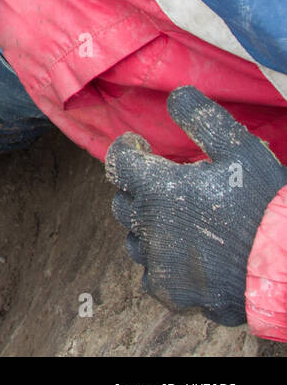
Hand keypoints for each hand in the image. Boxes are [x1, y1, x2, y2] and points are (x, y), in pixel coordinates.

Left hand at [105, 87, 286, 325]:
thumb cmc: (266, 205)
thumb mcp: (241, 150)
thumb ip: (203, 119)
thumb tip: (176, 94)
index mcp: (158, 188)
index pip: (119, 161)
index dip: (127, 147)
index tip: (139, 143)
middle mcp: (148, 226)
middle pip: (123, 200)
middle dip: (137, 186)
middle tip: (161, 181)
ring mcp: (157, 261)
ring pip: (133, 236)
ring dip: (147, 223)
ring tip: (174, 217)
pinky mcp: (169, 290)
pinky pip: (151, 271)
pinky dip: (162, 258)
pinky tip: (185, 251)